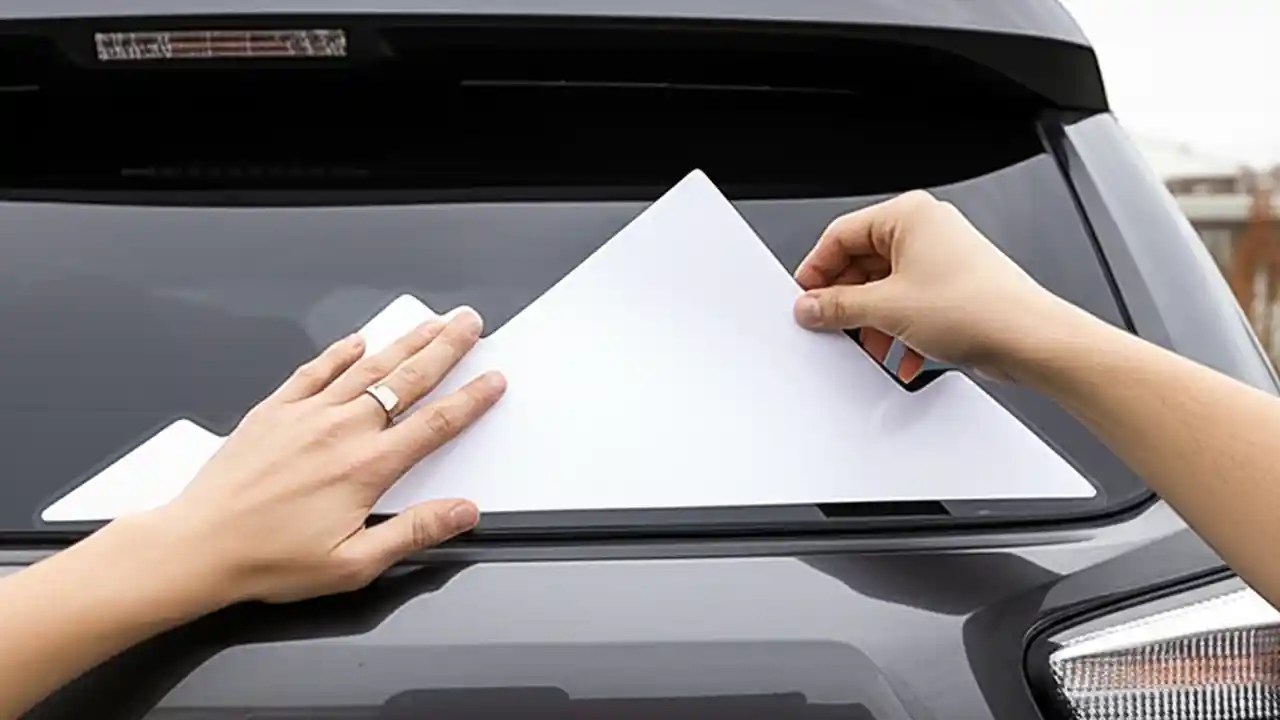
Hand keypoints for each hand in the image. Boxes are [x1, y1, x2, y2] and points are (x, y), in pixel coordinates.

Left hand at [138, 310, 504, 604]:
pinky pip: (314, 371)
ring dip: (404, 342)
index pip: (435, 424)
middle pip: (407, 380)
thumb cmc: (270, 559)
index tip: (492, 380)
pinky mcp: (273, 411)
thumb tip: (463, 512)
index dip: (471, 400)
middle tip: (469, 325)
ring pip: (367, 367)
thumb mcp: (354, 563)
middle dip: (445, 349)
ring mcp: (306, 415)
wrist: (197, 546)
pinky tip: (357, 341)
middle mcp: (341, 430)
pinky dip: (340, 352)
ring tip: (431, 323)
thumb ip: (414, 532)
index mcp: (367, 468)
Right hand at [793, 190, 1066, 381]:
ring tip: (868, 347)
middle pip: (862, 263)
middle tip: (829, 327)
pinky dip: (897, 330)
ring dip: (872, 322)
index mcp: (908, 215)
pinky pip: (908, 304)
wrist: (1030, 340)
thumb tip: (811, 307)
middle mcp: (926, 230)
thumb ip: (838, 307)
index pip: (840, 235)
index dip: (817, 271)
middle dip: (846, 302)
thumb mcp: (887, 309)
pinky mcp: (952, 288)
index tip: (804, 300)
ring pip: (885, 288)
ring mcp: (941, 259)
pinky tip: (898, 356)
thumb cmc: (979, 308)